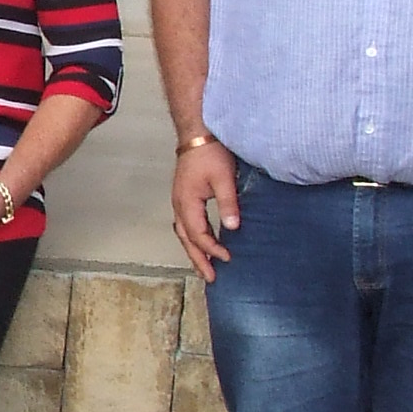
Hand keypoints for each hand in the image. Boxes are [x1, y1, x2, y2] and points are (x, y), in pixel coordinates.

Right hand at [171, 141, 238, 282]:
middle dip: (198, 260)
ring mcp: (179, 201)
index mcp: (187, 203)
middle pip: (186, 240)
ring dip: (194, 251)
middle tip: (210, 278)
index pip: (199, 235)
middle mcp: (179, 205)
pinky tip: (203, 242)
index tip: (228, 258)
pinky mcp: (184, 197)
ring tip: (204, 267)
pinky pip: (186, 225)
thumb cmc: (210, 153)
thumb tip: (233, 228)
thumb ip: (228, 203)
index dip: (213, 249)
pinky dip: (193, 238)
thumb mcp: (223, 178)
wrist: (197, 134)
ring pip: (184, 234)